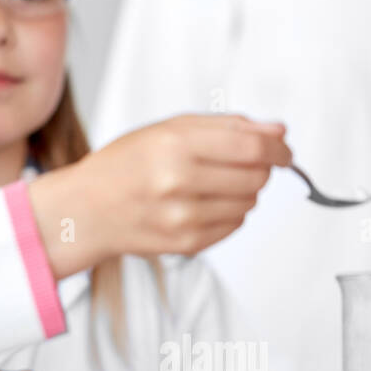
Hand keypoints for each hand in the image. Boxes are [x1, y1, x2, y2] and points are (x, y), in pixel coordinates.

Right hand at [29, 114, 291, 276]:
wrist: (85, 210)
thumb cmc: (125, 164)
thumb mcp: (167, 129)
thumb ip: (226, 126)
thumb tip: (278, 131)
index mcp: (174, 145)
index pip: (252, 147)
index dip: (279, 149)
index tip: (285, 150)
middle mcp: (178, 182)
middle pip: (257, 176)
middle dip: (260, 169)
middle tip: (239, 164)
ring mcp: (183, 217)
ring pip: (249, 203)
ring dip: (243, 191)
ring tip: (211, 185)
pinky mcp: (187, 244)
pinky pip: (235, 225)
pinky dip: (229, 213)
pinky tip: (201, 204)